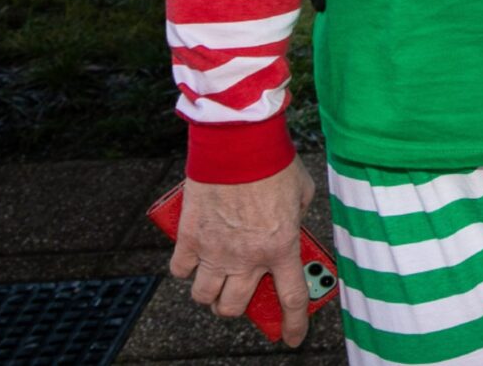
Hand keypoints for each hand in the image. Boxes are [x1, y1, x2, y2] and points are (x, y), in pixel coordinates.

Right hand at [170, 159, 315, 346]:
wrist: (239, 142)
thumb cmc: (275, 162)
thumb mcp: (302, 193)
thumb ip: (297, 217)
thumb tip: (291, 224)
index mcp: (281, 247)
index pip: (291, 298)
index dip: (293, 324)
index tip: (292, 339)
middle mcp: (247, 257)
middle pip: (234, 307)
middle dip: (237, 306)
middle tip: (240, 291)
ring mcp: (215, 250)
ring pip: (204, 296)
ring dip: (210, 292)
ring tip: (215, 277)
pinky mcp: (189, 237)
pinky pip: (180, 270)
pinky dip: (185, 268)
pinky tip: (192, 257)